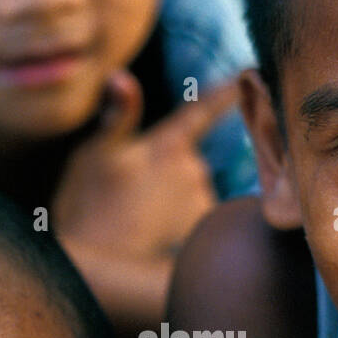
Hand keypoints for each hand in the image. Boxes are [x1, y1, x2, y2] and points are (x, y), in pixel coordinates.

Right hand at [52, 71, 236, 261]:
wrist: (99, 266)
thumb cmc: (87, 206)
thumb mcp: (93, 155)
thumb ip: (117, 116)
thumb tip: (121, 76)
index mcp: (167, 144)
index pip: (202, 110)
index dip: (224, 92)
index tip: (249, 71)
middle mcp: (193, 170)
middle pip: (187, 160)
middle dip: (165, 170)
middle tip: (128, 193)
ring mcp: (201, 203)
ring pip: (190, 190)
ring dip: (169, 199)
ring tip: (135, 217)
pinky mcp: (203, 231)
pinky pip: (195, 218)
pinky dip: (177, 222)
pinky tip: (151, 235)